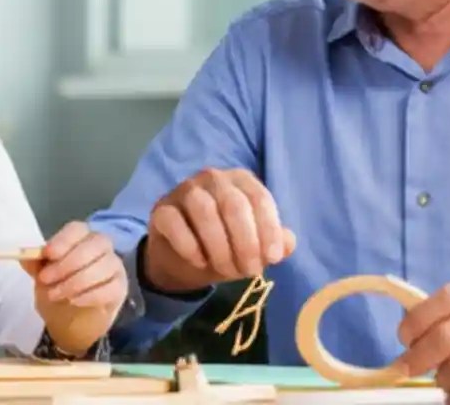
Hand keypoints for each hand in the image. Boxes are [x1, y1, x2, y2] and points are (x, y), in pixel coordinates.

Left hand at [27, 221, 127, 354]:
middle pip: (94, 245)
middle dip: (67, 263)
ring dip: (75, 282)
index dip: (64, 240)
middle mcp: (102, 247)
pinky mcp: (120, 288)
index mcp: (81, 238)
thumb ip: (36, 265)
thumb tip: (24, 255)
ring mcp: (114, 267)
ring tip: (55, 295)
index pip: (78, 229)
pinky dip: (90, 295)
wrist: (71, 321)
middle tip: (45, 279)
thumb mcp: (43, 277)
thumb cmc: (58, 289)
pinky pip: (110, 288)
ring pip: (103, 266)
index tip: (47, 254)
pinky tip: (74, 301)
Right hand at [142, 167, 295, 292]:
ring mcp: (184, 191)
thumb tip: (289, 242)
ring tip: (226, 271)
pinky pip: (174, 221)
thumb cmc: (226, 246)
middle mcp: (213, 178)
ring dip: (219, 246)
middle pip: (233, 204)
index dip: (269, 230)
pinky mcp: (161, 209)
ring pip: (203, 210)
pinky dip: (189, 245)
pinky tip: (200, 262)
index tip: (273, 259)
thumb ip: (275, 242)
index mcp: (240, 180)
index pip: (259, 198)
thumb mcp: (254, 247)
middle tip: (249, 271)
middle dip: (245, 242)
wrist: (184, 261)